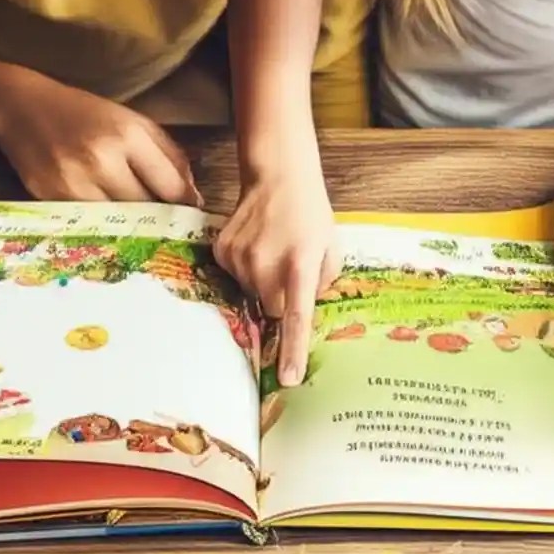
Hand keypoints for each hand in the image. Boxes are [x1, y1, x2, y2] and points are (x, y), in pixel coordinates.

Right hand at [0, 71, 201, 204]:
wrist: (22, 107)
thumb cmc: (85, 114)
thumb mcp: (133, 121)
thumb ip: (169, 155)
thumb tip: (192, 196)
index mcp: (128, 136)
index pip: (171, 188)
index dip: (184, 204)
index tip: (189, 211)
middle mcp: (102, 160)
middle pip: (147, 210)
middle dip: (158, 215)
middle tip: (162, 216)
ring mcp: (74, 183)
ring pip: (120, 223)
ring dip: (130, 223)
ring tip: (132, 215)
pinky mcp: (51, 199)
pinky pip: (91, 224)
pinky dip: (102, 223)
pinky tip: (104, 212)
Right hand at [214, 162, 338, 387]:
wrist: (278, 175)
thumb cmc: (310, 214)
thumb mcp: (330, 249)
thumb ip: (321, 284)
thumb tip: (301, 312)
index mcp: (301, 263)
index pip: (296, 315)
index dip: (293, 348)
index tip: (288, 378)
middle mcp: (267, 263)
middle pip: (271, 309)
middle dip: (281, 300)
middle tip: (289, 271)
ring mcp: (241, 257)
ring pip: (251, 293)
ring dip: (263, 281)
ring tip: (273, 250)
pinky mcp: (222, 251)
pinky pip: (234, 277)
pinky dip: (246, 269)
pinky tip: (256, 245)